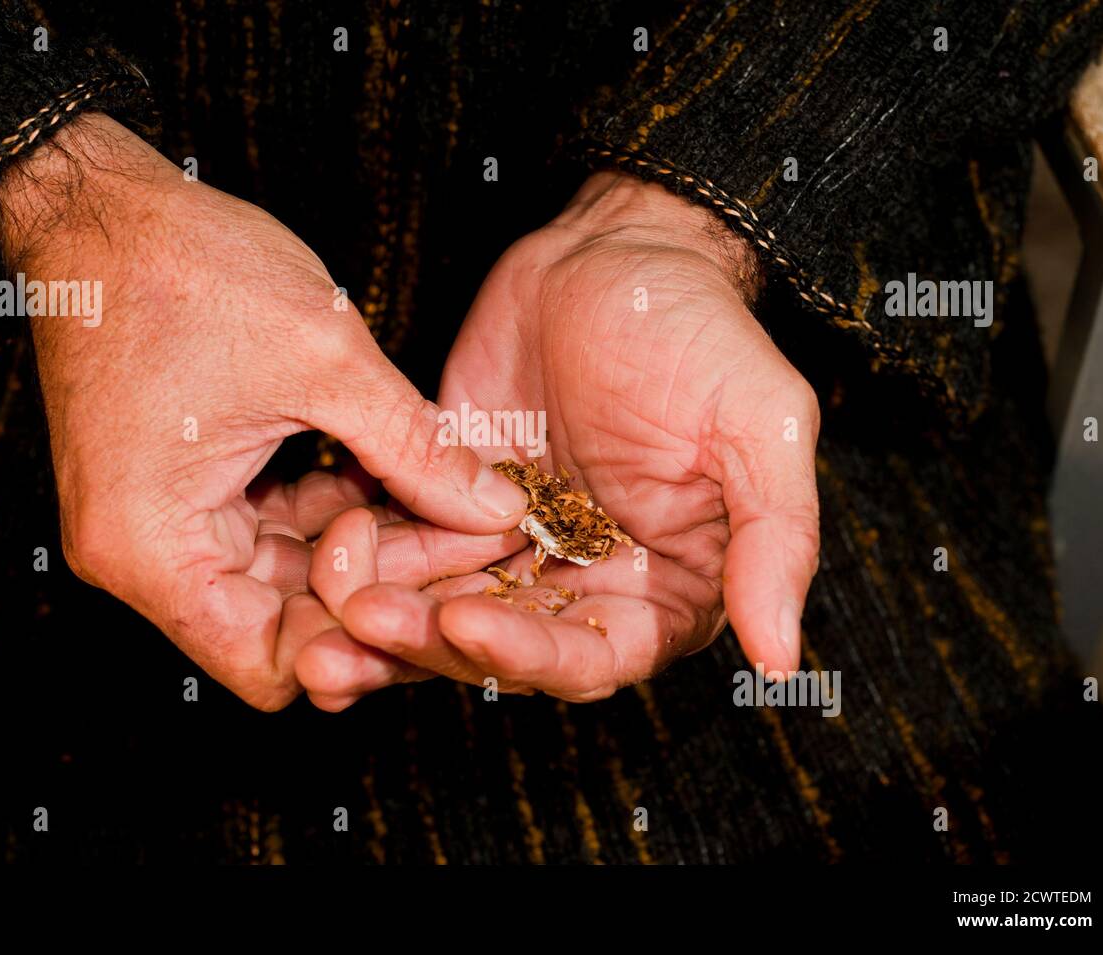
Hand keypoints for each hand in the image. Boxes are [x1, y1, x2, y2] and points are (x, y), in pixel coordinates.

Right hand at [0, 113, 525, 709]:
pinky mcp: (185, 492)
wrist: (101, 205)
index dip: (363, 640)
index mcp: (154, 548)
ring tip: (442, 508)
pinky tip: (390, 475)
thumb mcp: (325, 360)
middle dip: (378, 588)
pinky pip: (271, 532)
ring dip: (362, 548)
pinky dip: (330, 512)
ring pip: (285, 579)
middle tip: (461, 547)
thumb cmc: (183, 268)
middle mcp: (145, 557)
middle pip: (283, 627)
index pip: (271, 666)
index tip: (438, 590)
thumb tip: (496, 509)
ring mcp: (163, 525)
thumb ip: (418, 449)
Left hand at [338, 171, 820, 700]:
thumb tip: (781, 657)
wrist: (614, 247)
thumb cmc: (701, 330)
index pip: (592, 656)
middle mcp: (583, 577)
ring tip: (325, 605)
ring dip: (383, 615)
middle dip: (429, 643)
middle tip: (360, 623)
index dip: (530, 657)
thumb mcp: (760, 424)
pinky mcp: (452, 497)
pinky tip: (321, 550)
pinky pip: (404, 540)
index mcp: (661, 584)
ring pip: (440, 604)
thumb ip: (774, 539)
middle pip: (500, 646)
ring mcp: (512, 541)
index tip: (469, 624)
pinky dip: (366, 554)